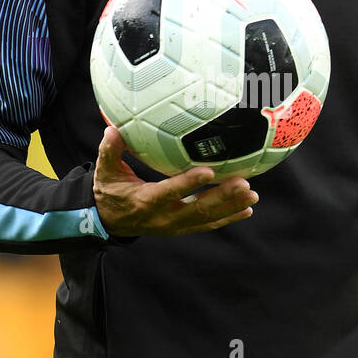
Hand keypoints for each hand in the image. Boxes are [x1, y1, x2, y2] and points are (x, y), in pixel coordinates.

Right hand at [93, 125, 258, 237]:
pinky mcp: (181, 228)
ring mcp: (174, 226)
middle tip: (244, 184)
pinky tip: (246, 210)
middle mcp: (163, 217)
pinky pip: (207, 225)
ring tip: (252, 196)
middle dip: (222, 197)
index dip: (189, 183)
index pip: (170, 192)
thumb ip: (110, 151)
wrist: (108, 222)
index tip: (209, 171)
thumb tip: (112, 129)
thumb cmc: (109, 192)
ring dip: (230, 208)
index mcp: (146, 201)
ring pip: (206, 218)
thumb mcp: (105, 172)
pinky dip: (227, 218)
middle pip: (197, 208)